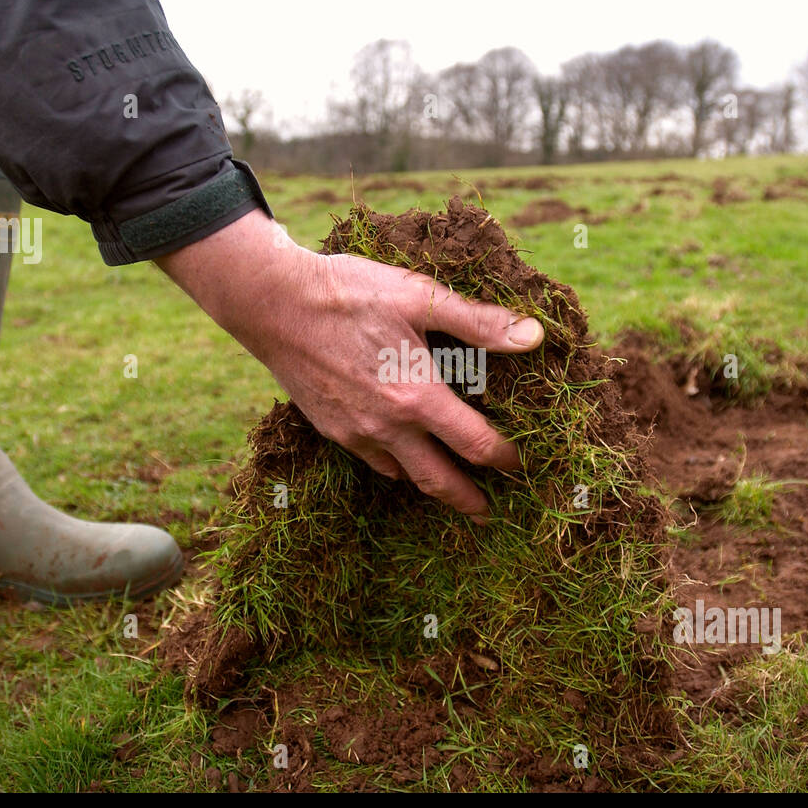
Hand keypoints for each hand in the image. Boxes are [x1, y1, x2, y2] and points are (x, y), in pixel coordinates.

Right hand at [157, 209, 544, 520]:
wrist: (274, 303)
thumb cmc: (349, 293)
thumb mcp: (419, 297)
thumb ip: (479, 322)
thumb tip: (533, 336)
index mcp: (418, 397)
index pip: (476, 446)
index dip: (505, 459)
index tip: (518, 464)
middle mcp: (388, 427)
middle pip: (440, 481)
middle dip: (470, 501)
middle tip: (489, 514)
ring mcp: (357, 433)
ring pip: (403, 476)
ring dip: (432, 485)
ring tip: (450, 487)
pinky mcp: (332, 429)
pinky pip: (372, 461)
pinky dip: (395, 466)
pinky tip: (402, 459)